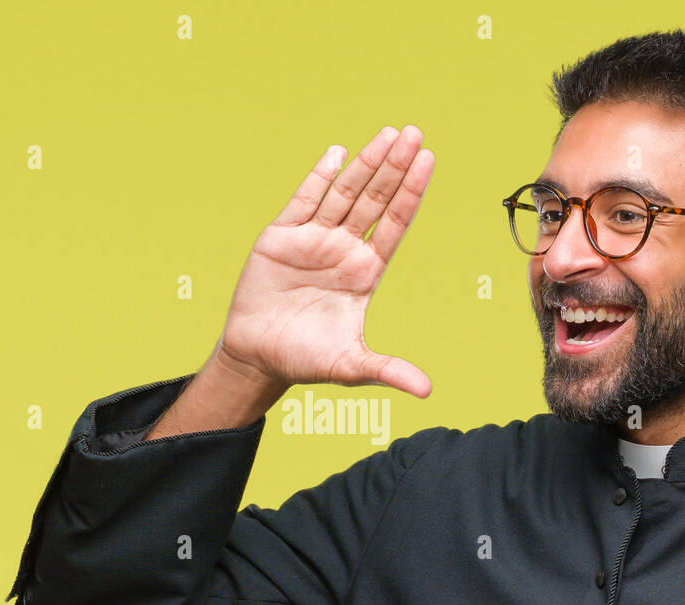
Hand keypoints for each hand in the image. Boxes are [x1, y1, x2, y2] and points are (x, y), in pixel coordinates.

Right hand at [215, 125, 434, 397]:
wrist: (256, 358)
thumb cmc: (305, 360)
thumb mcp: (351, 367)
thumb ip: (388, 371)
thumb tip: (427, 392)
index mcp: (365, 273)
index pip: (395, 224)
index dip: (411, 193)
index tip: (428, 161)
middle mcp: (344, 250)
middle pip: (376, 200)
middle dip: (395, 167)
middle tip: (415, 133)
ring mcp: (314, 240)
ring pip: (345, 193)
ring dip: (366, 164)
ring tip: (388, 134)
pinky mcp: (281, 237)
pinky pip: (303, 200)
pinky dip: (319, 177)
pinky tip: (337, 153)